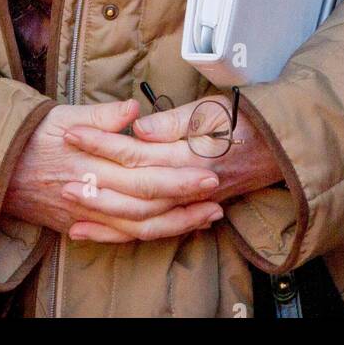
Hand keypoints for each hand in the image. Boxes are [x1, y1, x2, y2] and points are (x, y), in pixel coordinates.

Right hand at [2, 98, 227, 242]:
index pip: (144, 169)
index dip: (178, 172)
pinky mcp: (80, 225)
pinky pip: (119, 236)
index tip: (208, 169)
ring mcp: (85, 214)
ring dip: (175, 223)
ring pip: (138, 226)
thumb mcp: (63, 114)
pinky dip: (148, 235)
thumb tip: (133, 109)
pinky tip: (171, 228)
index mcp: (91, 159)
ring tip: (206, 216)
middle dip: (185, 200)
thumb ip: (101, 116)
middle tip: (217, 194)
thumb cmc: (32, 134)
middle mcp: (91, 191)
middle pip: (147, 202)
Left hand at [60, 94, 284, 240]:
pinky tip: (96, 233)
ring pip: (142, 218)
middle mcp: (189, 186)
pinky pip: (153, 230)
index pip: (137, 153)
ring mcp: (190, 204)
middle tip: (63, 175)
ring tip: (73, 211)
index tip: (73, 132)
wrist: (280, 148)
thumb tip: (139, 128)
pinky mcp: (190, 212)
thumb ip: (174, 121)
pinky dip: (123, 234)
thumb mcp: (212, 110)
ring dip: (106, 216)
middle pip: (134, 191)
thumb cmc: (244, 120)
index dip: (102, 142)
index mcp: (191, 157)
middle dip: (96, 183)